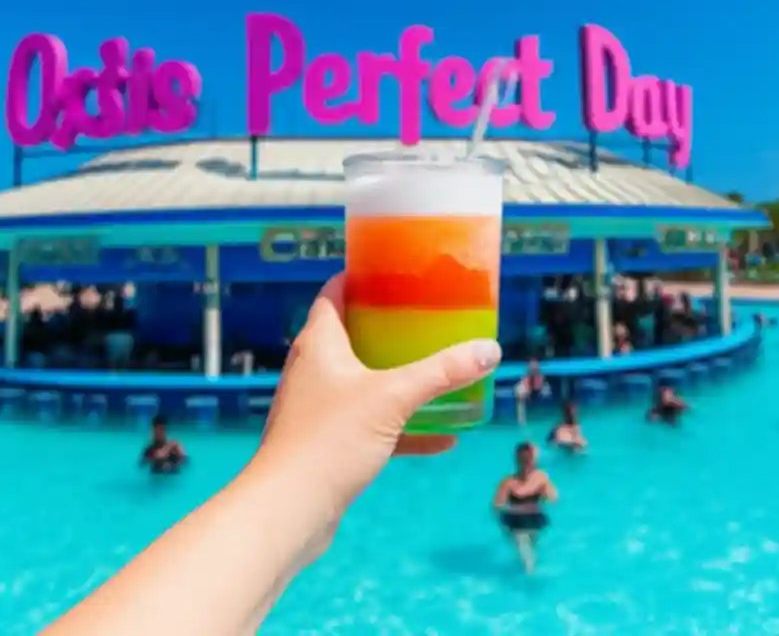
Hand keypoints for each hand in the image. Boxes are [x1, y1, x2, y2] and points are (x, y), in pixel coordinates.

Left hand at [252, 274, 500, 553]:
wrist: (288, 509)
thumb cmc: (329, 442)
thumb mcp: (393, 399)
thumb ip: (441, 373)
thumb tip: (490, 350)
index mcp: (319, 344)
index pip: (335, 293)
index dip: (361, 277)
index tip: (395, 270)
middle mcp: (313, 370)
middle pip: (352, 335)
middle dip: (389, 328)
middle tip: (427, 319)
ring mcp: (318, 408)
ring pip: (363, 382)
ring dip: (397, 378)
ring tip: (435, 371)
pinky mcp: (327, 444)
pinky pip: (371, 425)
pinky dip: (402, 428)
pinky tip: (442, 438)